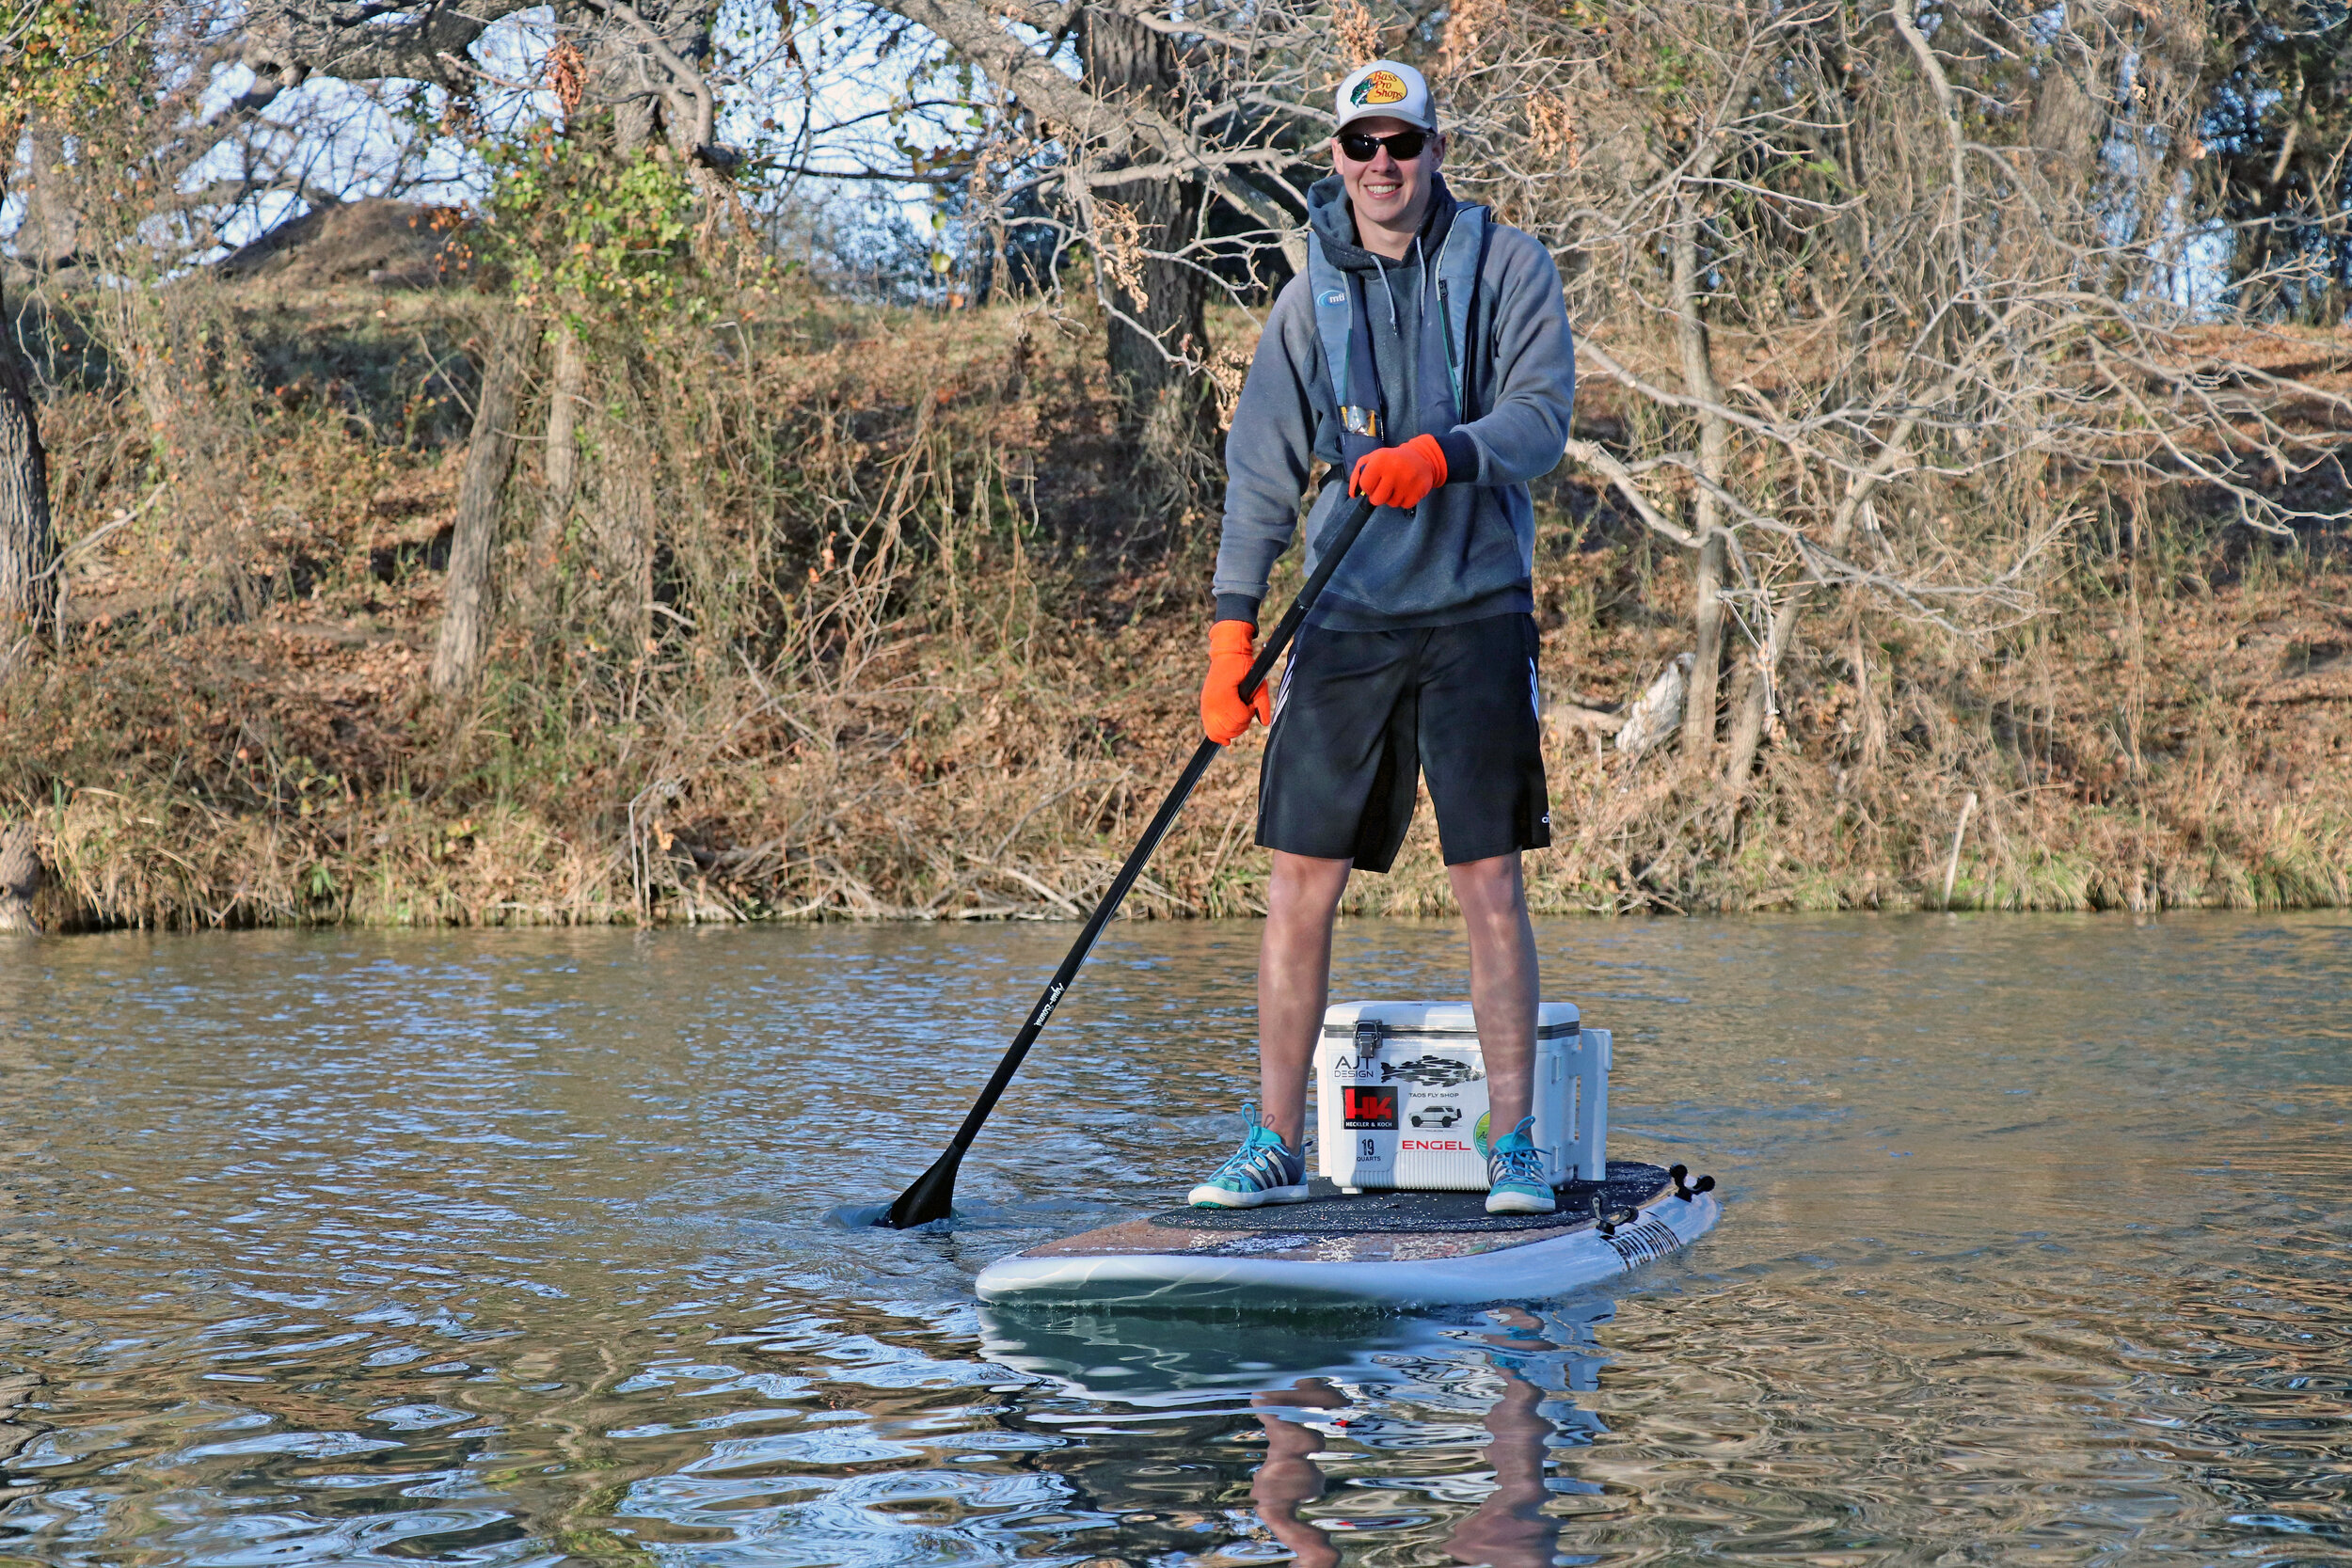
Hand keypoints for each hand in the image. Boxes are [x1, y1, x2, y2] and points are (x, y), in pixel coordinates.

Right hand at [1201, 619, 1274, 743]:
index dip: (1248, 713)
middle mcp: (1212, 704)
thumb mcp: (1258, 682)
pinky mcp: (1205, 708)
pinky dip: (1218, 737)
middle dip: (1242, 722)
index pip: (1240, 718)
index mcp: (1224, 696)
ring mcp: (1206, 707)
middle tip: (1245, 709)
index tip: (1250, 703)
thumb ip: (1262, 702)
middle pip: (1231, 728)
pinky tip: (1226, 740)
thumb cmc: (1244, 667)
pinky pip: (1210, 731)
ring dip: (1234, 728)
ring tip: (1238, 714)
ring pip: (1221, 732)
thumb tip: (1265, 723)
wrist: (1227, 656)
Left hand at [1348, 432, 1447, 509]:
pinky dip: (1404, 500)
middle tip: (1385, 487)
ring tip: (1397, 485)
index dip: (1368, 487)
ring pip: (1391, 504)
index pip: (1365, 485)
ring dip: (1392, 498)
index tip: (1374, 482)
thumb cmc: (1391, 459)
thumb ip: (1358, 475)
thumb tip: (1353, 495)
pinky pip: (1404, 505)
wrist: (1420, 457)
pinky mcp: (1419, 489)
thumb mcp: (1372, 459)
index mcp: (1380, 459)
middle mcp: (1394, 469)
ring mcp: (1408, 480)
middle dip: (1378, 496)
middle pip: (1377, 499)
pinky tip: (1406, 489)